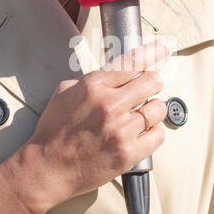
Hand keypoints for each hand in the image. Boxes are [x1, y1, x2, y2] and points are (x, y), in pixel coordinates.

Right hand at [27, 37, 171, 206]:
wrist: (48, 167)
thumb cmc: (54, 131)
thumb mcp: (64, 92)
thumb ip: (91, 80)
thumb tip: (114, 74)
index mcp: (94, 86)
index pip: (133, 61)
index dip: (154, 51)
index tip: (165, 46)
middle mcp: (110, 105)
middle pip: (153, 81)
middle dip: (152, 84)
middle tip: (146, 91)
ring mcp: (122, 130)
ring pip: (158, 108)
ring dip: (152, 110)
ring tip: (138, 118)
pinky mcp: (129, 153)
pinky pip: (158, 135)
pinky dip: (154, 132)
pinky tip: (142, 134)